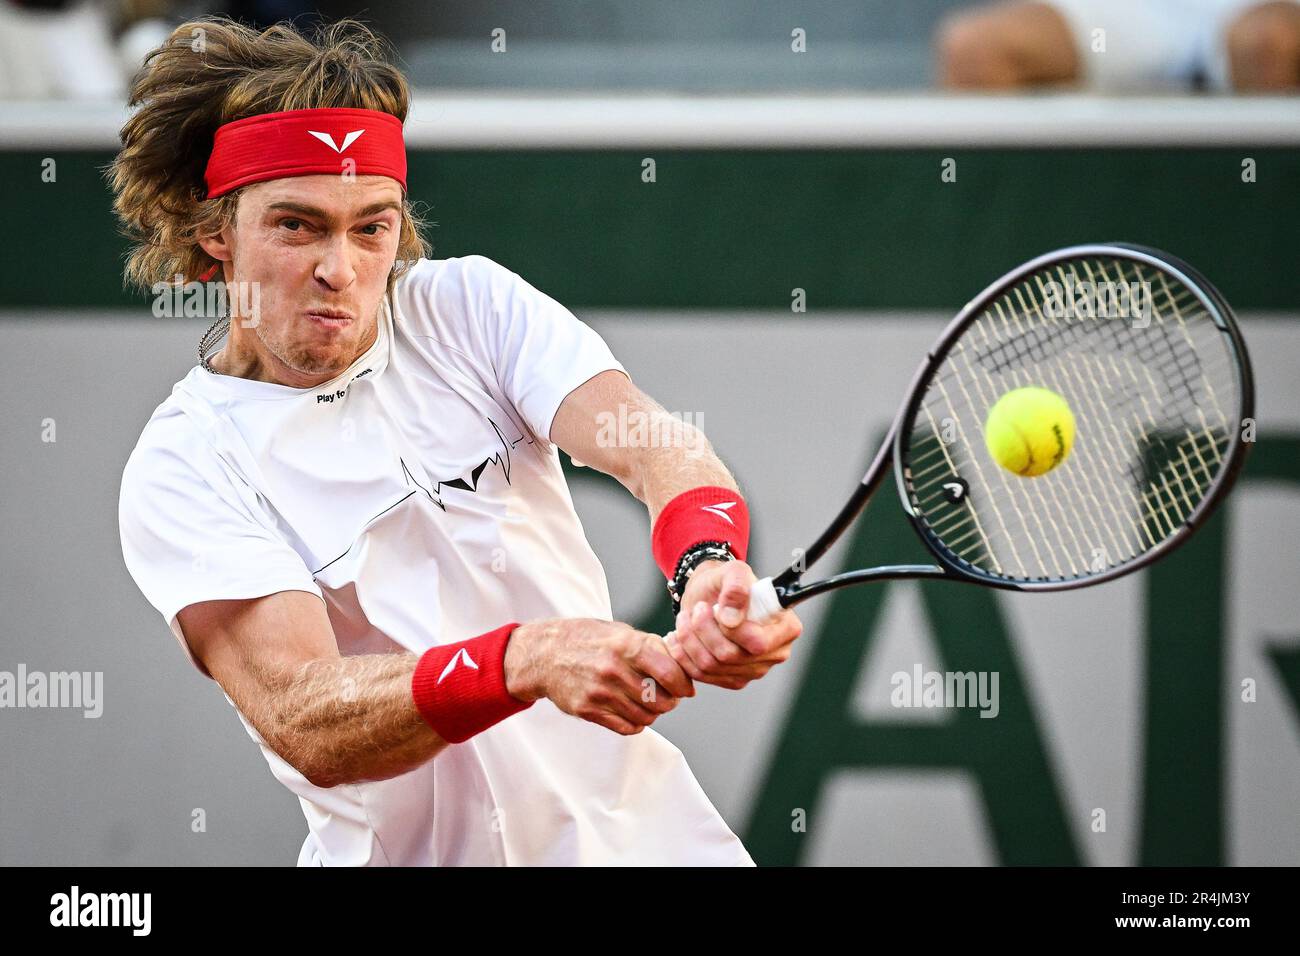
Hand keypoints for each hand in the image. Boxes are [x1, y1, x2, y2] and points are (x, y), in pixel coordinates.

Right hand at [504, 618, 694, 734]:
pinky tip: (632, 712)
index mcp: (625, 645)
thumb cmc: (586, 639)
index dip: (683, 684)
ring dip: (653, 714)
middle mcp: (613, 669)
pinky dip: (636, 724)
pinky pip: (626, 727)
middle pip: (660, 700)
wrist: (544, 654)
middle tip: (668, 697)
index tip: (685, 688)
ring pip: (645, 717)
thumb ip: (650, 647)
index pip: (669, 672)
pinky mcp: (588, 710)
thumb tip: (680, 666)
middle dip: (670, 701)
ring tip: (648, 703)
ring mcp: (599, 692)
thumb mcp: (619, 631)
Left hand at [665, 559, 802, 689]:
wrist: (710, 598)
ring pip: (711, 666)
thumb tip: (731, 618)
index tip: (715, 608)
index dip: (730, 630)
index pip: (758, 643)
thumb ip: (736, 586)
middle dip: (703, 630)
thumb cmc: (727, 583)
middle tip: (695, 609)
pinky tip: (679, 636)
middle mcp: (776, 654)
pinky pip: (701, 675)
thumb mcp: (732, 571)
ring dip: (689, 640)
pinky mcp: (733, 680)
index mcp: (786, 628)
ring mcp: (755, 670)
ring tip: (685, 618)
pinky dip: (683, 654)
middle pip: (730, 656)